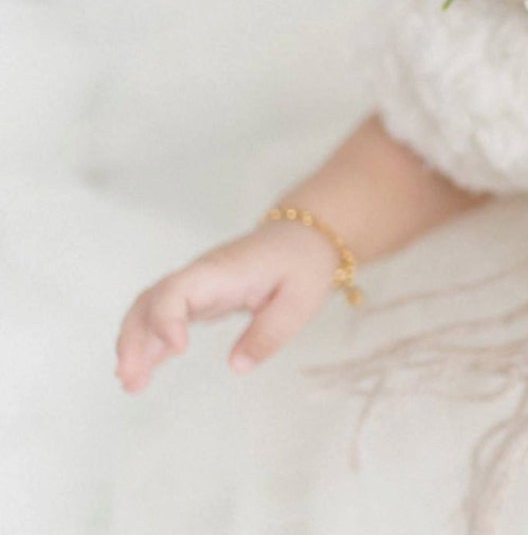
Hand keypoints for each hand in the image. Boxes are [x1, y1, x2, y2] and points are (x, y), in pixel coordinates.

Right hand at [114, 220, 341, 393]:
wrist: (304, 235)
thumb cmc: (303, 263)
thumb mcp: (300, 300)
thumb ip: (270, 333)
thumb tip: (237, 367)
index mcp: (223, 272)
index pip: (178, 289)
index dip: (167, 318)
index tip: (177, 350)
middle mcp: (200, 276)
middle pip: (151, 301)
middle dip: (134, 339)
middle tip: (130, 381)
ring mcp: (196, 286)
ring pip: (150, 310)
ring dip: (135, 345)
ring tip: (130, 386)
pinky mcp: (198, 298)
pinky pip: (164, 318)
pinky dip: (149, 343)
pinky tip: (141, 372)